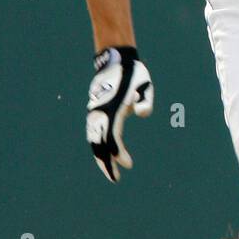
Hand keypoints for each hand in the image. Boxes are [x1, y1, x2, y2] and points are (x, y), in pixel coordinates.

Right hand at [86, 46, 153, 182]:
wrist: (115, 59)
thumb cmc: (133, 74)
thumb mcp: (145, 85)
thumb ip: (145, 101)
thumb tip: (142, 114)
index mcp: (112, 108)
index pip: (111, 138)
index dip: (118, 153)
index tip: (128, 164)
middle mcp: (100, 112)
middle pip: (98, 144)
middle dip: (105, 163)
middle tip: (115, 178)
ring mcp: (95, 111)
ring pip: (93, 139)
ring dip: (99, 156)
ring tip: (109, 170)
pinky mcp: (95, 110)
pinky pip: (93, 133)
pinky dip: (97, 146)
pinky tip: (104, 155)